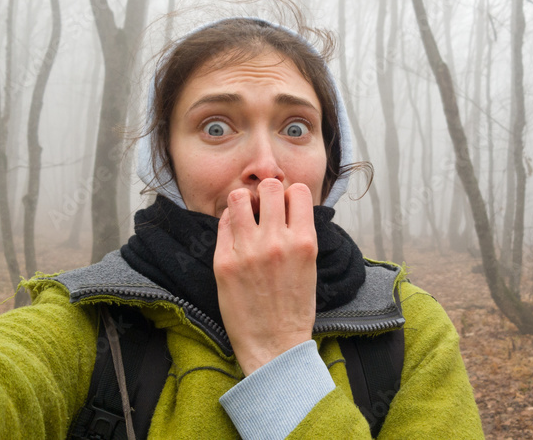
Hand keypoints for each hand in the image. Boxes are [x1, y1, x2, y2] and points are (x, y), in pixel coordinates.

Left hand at [213, 179, 317, 375]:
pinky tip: (234, 236)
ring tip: (246, 217)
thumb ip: (299, 234)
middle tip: (263, 209)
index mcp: (304, 242)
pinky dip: (229, 223)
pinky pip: (223, 223)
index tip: (285, 207)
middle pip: (269, 187)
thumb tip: (286, 206)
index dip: (290, 196)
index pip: (298, 191)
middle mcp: (276, 241)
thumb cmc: (295, 308)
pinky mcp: (223, 262)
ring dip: (243, 203)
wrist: (274, 346)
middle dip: (266, 194)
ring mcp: (247, 251)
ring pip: (239, 197)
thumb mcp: (310, 266)